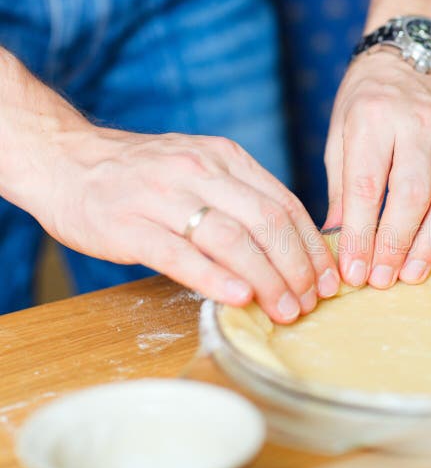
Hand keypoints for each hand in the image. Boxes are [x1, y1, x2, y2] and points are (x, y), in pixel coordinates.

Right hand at [32, 126, 339, 323]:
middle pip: (267, 222)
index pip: (284, 203)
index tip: (328, 279)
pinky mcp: (129, 224)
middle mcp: (199, 169)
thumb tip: (291, 247)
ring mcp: (163, 195)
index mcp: (224, 157)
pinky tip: (239, 298)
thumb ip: (241, 197)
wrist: (65, 161)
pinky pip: (181, 254)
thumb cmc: (142, 175)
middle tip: (311, 302)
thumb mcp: (200, 168)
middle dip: (297, 268)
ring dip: (267, 279)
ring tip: (285, 310)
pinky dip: (216, 278)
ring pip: (232, 239)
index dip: (312, 246)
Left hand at [325, 52, 430, 288]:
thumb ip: (342, 187)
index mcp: (374, 119)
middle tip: (382, 279)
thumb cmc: (368, 101)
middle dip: (396, 243)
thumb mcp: (340, 133)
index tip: (353, 270)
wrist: (411, 55)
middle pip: (412, 193)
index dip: (360, 233)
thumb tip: (336, 240)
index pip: (367, 186)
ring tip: (416, 274)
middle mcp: (417, 124)